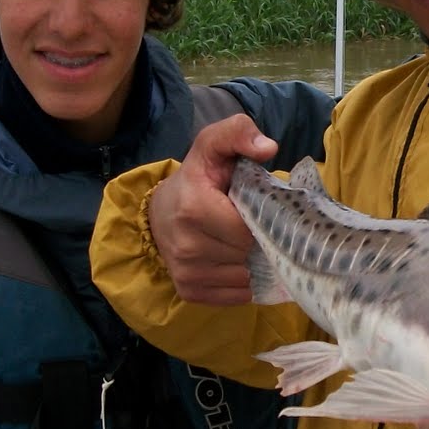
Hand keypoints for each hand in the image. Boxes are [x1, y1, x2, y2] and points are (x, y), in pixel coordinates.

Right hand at [150, 115, 278, 304]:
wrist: (160, 210)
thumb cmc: (198, 177)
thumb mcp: (214, 145)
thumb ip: (238, 133)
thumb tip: (268, 148)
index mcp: (194, 208)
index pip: (249, 228)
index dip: (258, 219)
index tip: (252, 208)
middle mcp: (186, 246)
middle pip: (247, 253)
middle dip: (254, 240)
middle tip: (244, 224)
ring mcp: (186, 273)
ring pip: (243, 277)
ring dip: (248, 261)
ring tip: (236, 242)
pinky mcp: (189, 291)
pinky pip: (235, 295)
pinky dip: (241, 281)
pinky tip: (232, 261)